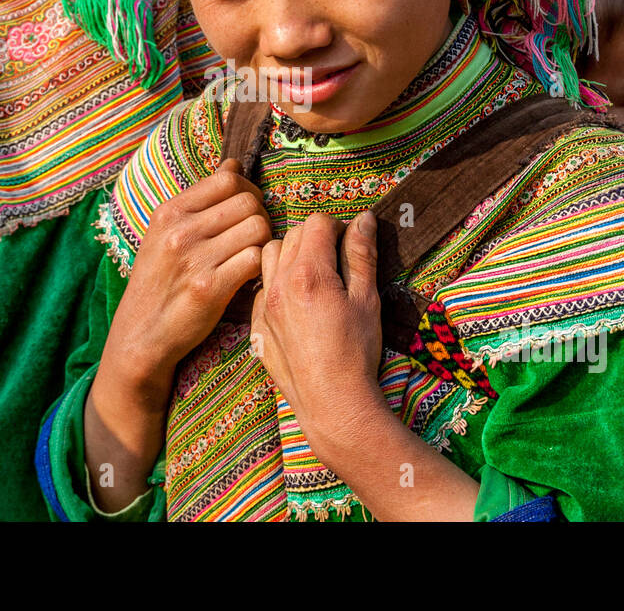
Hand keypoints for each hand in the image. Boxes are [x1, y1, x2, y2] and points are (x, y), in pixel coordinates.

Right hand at [102, 158, 270, 392]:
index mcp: (169, 212)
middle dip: (260, 216)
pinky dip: (260, 265)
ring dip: (262, 242)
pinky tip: (248, 274)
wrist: (141, 333)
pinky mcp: (210, 288)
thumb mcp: (165, 232)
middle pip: (249, 202)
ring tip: (249, 254)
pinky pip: (256, 259)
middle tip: (252, 236)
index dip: (247, 190)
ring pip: (258, 228)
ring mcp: (195, 259)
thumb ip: (200, 199)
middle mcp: (180, 231)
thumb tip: (234, 164)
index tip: (246, 209)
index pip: (227, 179)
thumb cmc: (159, 280)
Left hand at [250, 211, 383, 441]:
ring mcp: (263, 306)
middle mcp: (279, 285)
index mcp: (309, 273)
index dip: (338, 227)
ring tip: (313, 275)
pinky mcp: (256, 327)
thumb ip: (362, 255)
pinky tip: (297, 303)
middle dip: (315, 237)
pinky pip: (261, 289)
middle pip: (291, 234)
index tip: (349, 243)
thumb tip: (364, 219)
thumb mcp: (367, 299)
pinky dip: (277, 285)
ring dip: (290, 255)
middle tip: (336, 259)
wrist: (333, 403)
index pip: (317, 223)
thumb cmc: (356, 353)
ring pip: (269, 256)